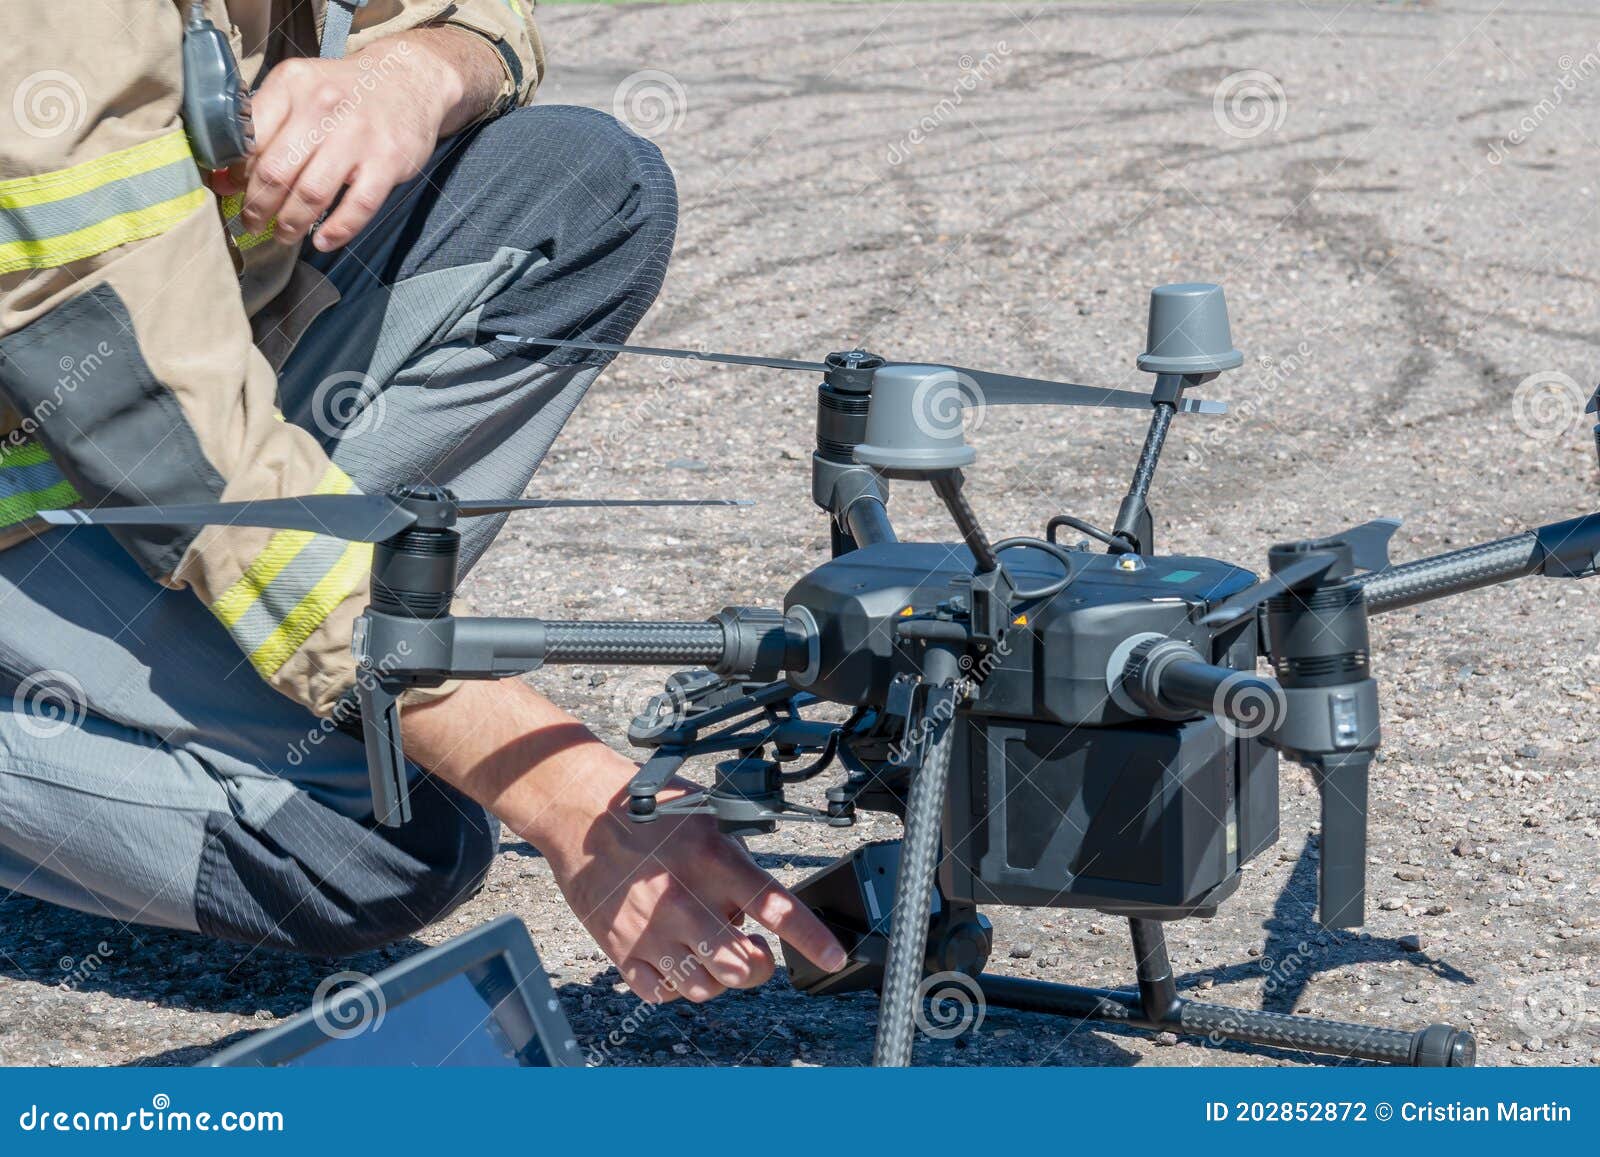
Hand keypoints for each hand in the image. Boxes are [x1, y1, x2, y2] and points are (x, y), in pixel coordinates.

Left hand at [240, 30, 501, 251]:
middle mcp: (322, 106)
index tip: (234, 195)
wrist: (409, 79)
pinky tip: (322, 242)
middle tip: (254, 225)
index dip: (238, 175)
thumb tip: (223, 181)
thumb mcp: (299, 93)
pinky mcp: (389, 161)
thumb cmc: (345, 92)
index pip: (250, 139)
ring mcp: (358, 135)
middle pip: (276, 171)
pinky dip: (337, 231)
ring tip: (284, 236)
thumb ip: (263, 129)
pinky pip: (358, 206)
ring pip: (312, 193)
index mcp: (291, 85)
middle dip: (258, 208)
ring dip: (291, 224)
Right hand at [540, 775, 850, 1002]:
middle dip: (758, 966)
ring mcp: (651, 930)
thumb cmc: (648, 812)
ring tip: (709, 950)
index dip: (811, 938)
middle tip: (753, 951)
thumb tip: (753, 911)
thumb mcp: (707, 821)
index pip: (775, 907)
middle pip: (742, 966)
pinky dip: (676, 985)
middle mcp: (685, 901)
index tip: (834, 957)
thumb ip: (736, 866)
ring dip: (717, 977)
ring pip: (705, 988)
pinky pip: (662, 993)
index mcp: (714, 862)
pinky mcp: (621, 950)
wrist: (582, 813)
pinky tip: (675, 958)